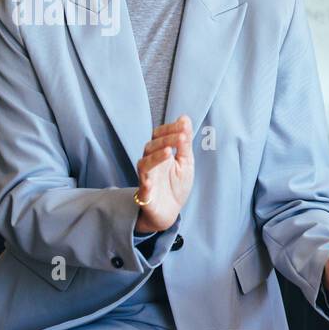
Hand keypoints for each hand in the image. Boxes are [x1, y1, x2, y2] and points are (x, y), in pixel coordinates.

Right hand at [135, 115, 193, 231]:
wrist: (170, 211)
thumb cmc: (176, 185)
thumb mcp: (185, 162)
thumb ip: (184, 143)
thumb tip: (184, 119)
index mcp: (160, 154)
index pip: (159, 136)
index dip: (170, 129)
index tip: (184, 125)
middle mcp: (151, 164)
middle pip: (151, 147)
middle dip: (166, 140)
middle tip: (181, 137)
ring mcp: (147, 178)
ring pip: (145, 164)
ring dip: (156, 157)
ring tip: (169, 152)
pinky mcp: (145, 195)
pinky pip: (143, 189)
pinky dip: (146, 185)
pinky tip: (151, 182)